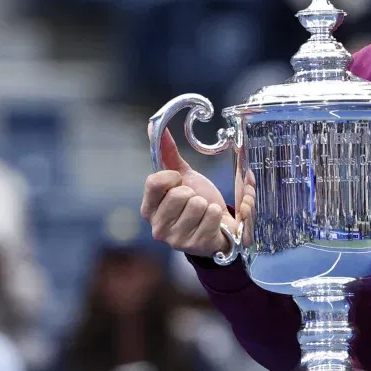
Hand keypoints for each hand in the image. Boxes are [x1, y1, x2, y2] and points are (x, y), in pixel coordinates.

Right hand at [141, 127, 243, 257]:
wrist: (221, 229)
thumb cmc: (198, 202)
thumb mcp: (184, 176)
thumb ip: (168, 153)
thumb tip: (152, 125)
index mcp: (149, 208)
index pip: (154, 182)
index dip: (172, 177)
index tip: (180, 180)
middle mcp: (158, 227)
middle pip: (180, 194)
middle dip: (194, 193)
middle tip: (196, 202)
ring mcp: (176, 240)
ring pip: (198, 204)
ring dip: (208, 205)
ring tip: (206, 213)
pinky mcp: (196, 246)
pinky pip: (213, 215)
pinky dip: (219, 214)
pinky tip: (216, 223)